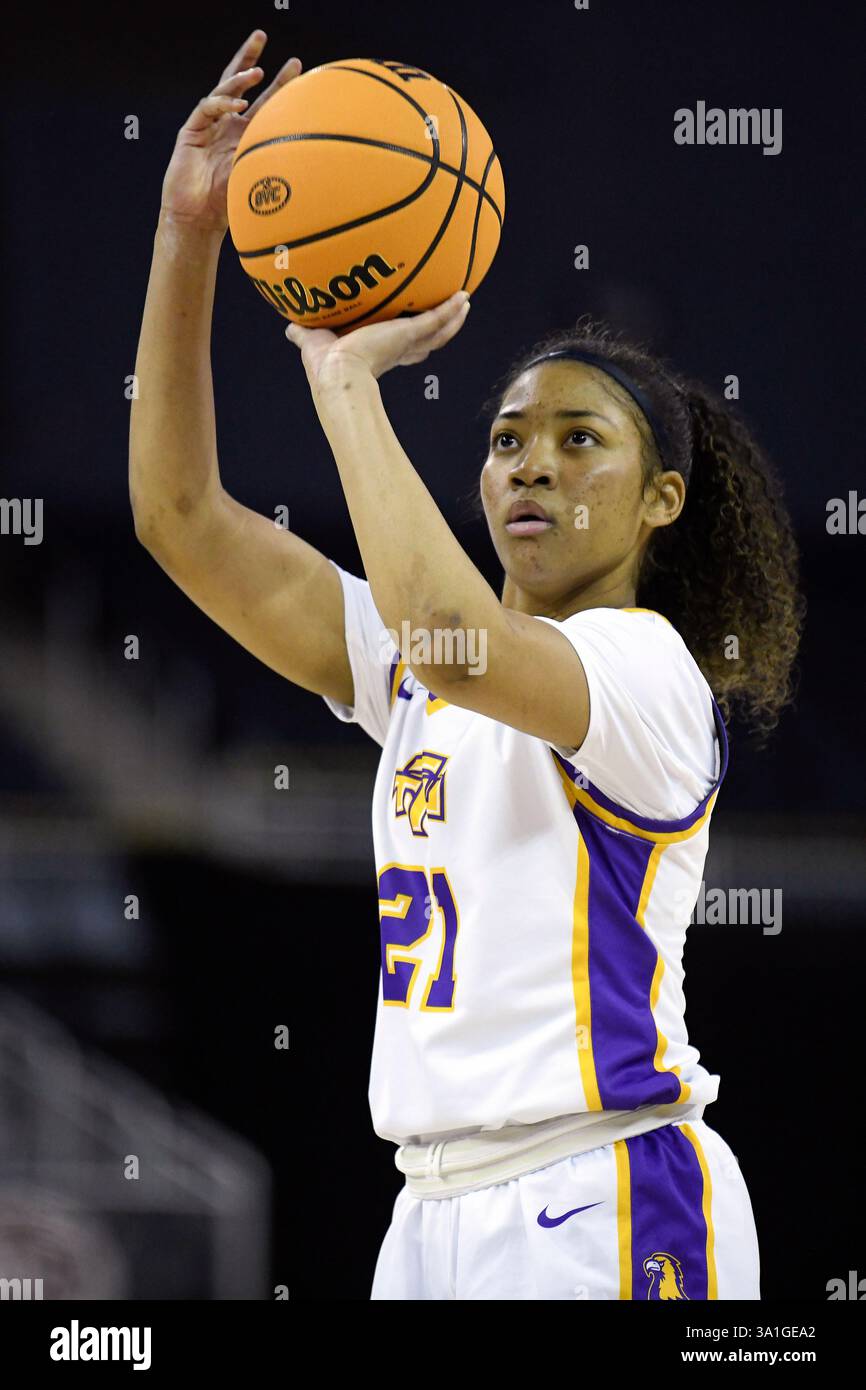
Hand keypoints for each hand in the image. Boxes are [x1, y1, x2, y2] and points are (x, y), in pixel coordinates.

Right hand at [160, 30, 301, 232]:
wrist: (200, 219)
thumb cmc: (230, 205)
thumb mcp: (262, 179)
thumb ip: (280, 164)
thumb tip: (318, 159)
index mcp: (246, 134)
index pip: (264, 99)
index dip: (279, 82)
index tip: (299, 66)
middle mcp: (227, 124)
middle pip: (239, 81)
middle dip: (250, 57)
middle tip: (263, 35)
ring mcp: (209, 125)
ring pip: (223, 88)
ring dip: (240, 77)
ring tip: (258, 71)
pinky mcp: (192, 131)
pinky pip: (208, 107)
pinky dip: (223, 102)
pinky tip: (238, 104)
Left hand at [285, 292, 471, 391]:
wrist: (336, 375)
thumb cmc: (324, 367)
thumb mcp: (314, 343)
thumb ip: (304, 335)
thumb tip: (288, 329)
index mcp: (378, 355)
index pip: (401, 350)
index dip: (411, 344)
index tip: (415, 335)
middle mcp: (396, 350)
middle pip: (427, 343)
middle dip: (440, 331)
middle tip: (451, 315)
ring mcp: (405, 343)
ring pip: (439, 333)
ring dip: (453, 319)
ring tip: (465, 302)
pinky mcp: (408, 334)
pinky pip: (437, 320)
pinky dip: (451, 310)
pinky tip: (463, 296)